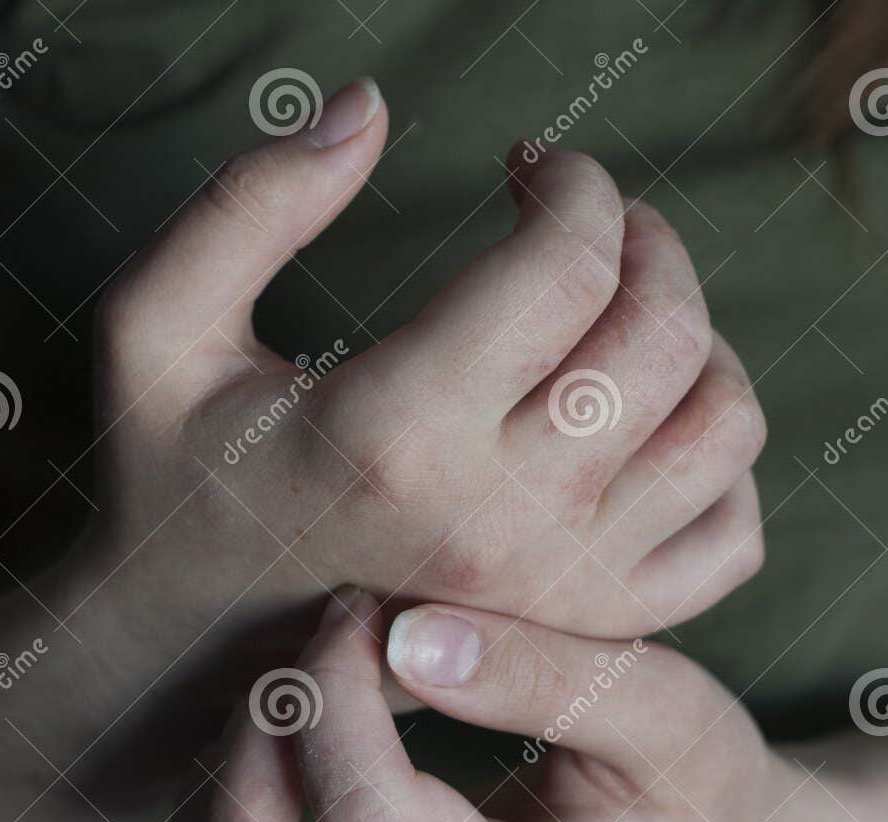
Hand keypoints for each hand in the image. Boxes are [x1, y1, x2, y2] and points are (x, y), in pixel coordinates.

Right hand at [87, 78, 764, 690]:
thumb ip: (249, 204)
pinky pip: (732, 540)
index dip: (568, 181)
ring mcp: (560, 590)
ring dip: (699, 335)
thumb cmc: (176, 476)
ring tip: (625, 309)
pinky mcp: (591, 629)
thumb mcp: (155, 329)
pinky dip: (720, 466)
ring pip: (721, 427)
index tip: (527, 166)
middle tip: (583, 219)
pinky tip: (649, 422)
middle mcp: (499, 522)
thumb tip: (370, 103)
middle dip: (641, 236)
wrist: (194, 651)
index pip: (565, 263)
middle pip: (662, 332)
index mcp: (394, 434)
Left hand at [162, 589, 811, 821]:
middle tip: (310, 642)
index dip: (339, 696)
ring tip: (292, 687)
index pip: (373, 821)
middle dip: (256, 739)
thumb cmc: (691, 777)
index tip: (363, 605)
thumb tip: (404, 639)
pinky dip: (217, 813)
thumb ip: (545, 673)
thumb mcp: (663, 709)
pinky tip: (286, 737)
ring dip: (222, 780)